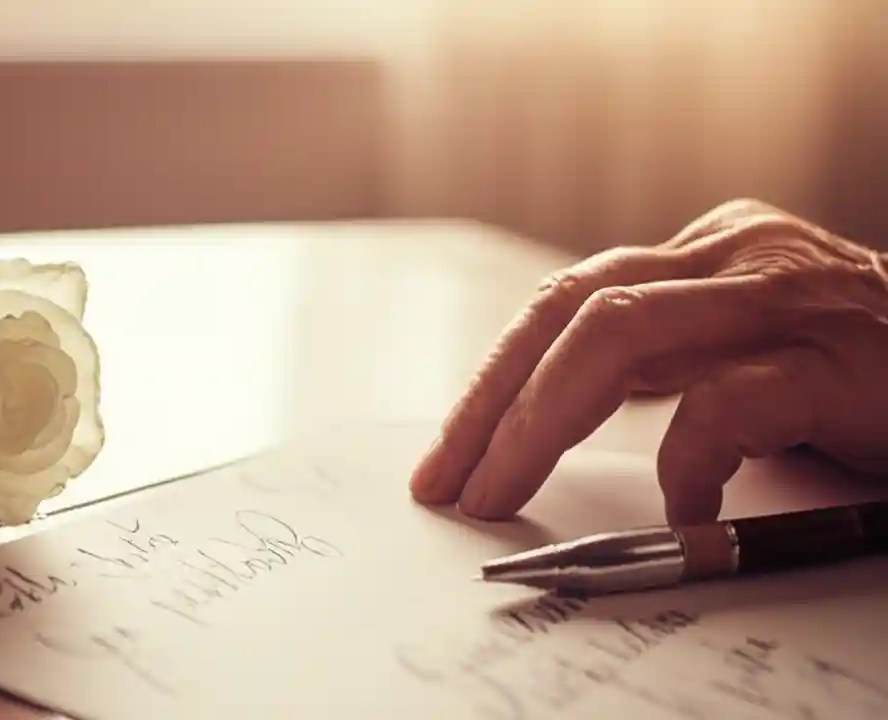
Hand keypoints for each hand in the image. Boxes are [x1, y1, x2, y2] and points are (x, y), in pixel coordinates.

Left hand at [410, 199, 887, 524]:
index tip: (448, 454)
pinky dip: (684, 464)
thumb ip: (662, 368)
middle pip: (570, 311)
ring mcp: (784, 301)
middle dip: (492, 401)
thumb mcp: (743, 354)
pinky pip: (727, 404)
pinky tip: (678, 514)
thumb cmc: (861, 379)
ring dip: (539, 423)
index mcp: (704, 255)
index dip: (494, 378)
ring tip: (500, 492)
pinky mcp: (837, 361)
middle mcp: (734, 258)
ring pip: (617, 337)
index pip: (564, 303)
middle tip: (447, 483)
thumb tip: (540, 425)